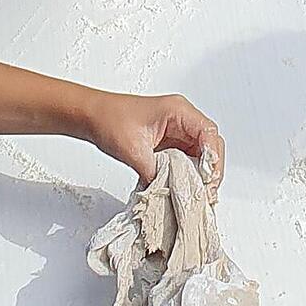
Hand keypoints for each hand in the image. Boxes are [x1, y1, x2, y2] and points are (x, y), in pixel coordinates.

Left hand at [83, 90, 223, 187]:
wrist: (93, 116)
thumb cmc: (110, 120)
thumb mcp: (133, 150)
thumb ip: (154, 172)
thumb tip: (168, 192)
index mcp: (178, 111)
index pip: (209, 133)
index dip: (213, 158)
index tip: (209, 180)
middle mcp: (182, 119)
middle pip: (210, 144)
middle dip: (211, 169)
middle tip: (206, 192)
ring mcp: (177, 131)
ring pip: (201, 154)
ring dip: (200, 173)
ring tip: (196, 194)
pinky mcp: (169, 142)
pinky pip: (187, 158)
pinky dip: (188, 173)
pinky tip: (183, 188)